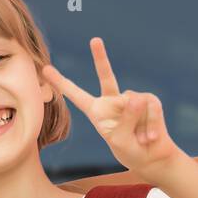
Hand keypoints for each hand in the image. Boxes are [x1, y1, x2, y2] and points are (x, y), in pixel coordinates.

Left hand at [42, 38, 184, 182]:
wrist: (152, 157)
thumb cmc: (131, 151)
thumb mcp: (121, 140)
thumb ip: (126, 119)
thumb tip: (137, 97)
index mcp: (97, 112)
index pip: (77, 95)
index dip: (62, 83)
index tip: (45, 69)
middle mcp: (112, 102)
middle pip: (106, 76)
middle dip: (100, 57)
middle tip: (95, 40)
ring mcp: (131, 100)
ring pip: (135, 102)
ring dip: (139, 125)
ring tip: (141, 140)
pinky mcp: (149, 101)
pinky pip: (151, 106)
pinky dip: (152, 123)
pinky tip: (151, 137)